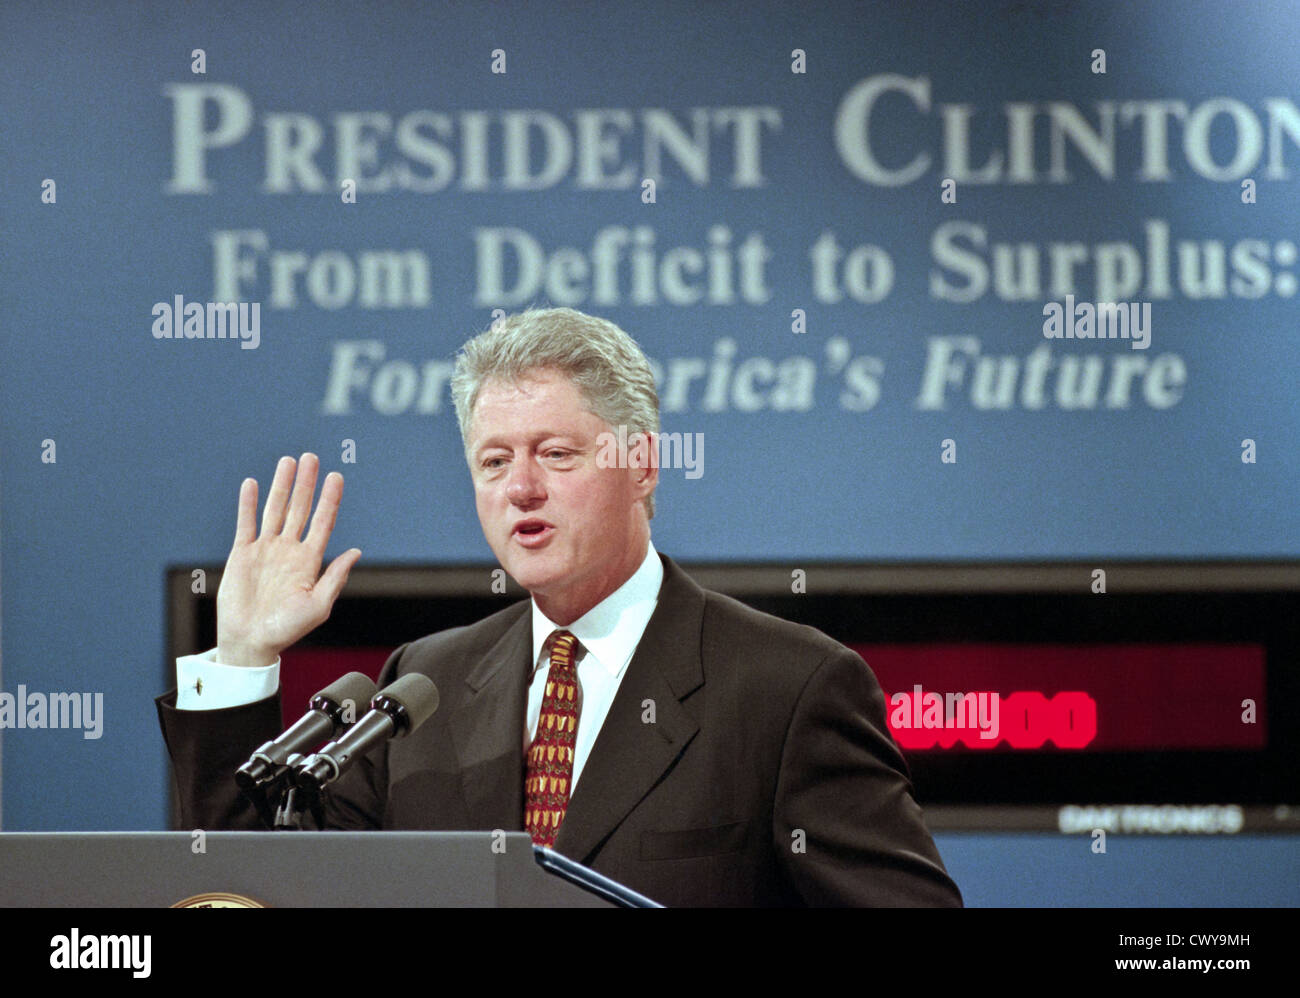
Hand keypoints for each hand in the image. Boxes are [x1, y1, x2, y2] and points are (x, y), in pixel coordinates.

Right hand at [216, 453, 360, 667]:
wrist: (251, 642)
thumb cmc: (287, 630)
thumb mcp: (318, 605)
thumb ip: (335, 577)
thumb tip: (356, 551)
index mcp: (309, 561)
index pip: (322, 522)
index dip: (330, 500)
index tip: (337, 477)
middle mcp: (289, 550)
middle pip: (299, 508)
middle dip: (306, 483)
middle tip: (311, 458)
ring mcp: (266, 550)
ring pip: (274, 509)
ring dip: (281, 485)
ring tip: (288, 461)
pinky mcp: (242, 554)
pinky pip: (246, 523)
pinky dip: (249, 504)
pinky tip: (253, 484)